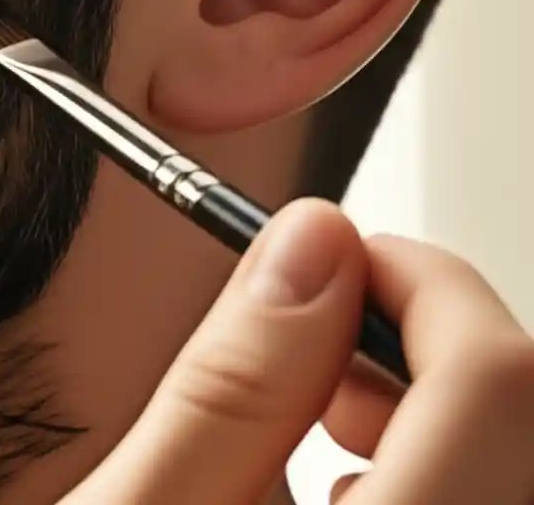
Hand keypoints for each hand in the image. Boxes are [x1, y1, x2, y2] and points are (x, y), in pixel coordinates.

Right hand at [60, 199, 533, 503]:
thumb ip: (225, 393)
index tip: (333, 253)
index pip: (497, 382)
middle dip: (419, 344)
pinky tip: (324, 493)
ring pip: (512, 463)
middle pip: (524, 413)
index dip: (422, 280)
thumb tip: (306, 249)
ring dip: (420, 408)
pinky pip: (476, 501)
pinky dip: (421, 467)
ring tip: (309, 421)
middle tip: (312, 335)